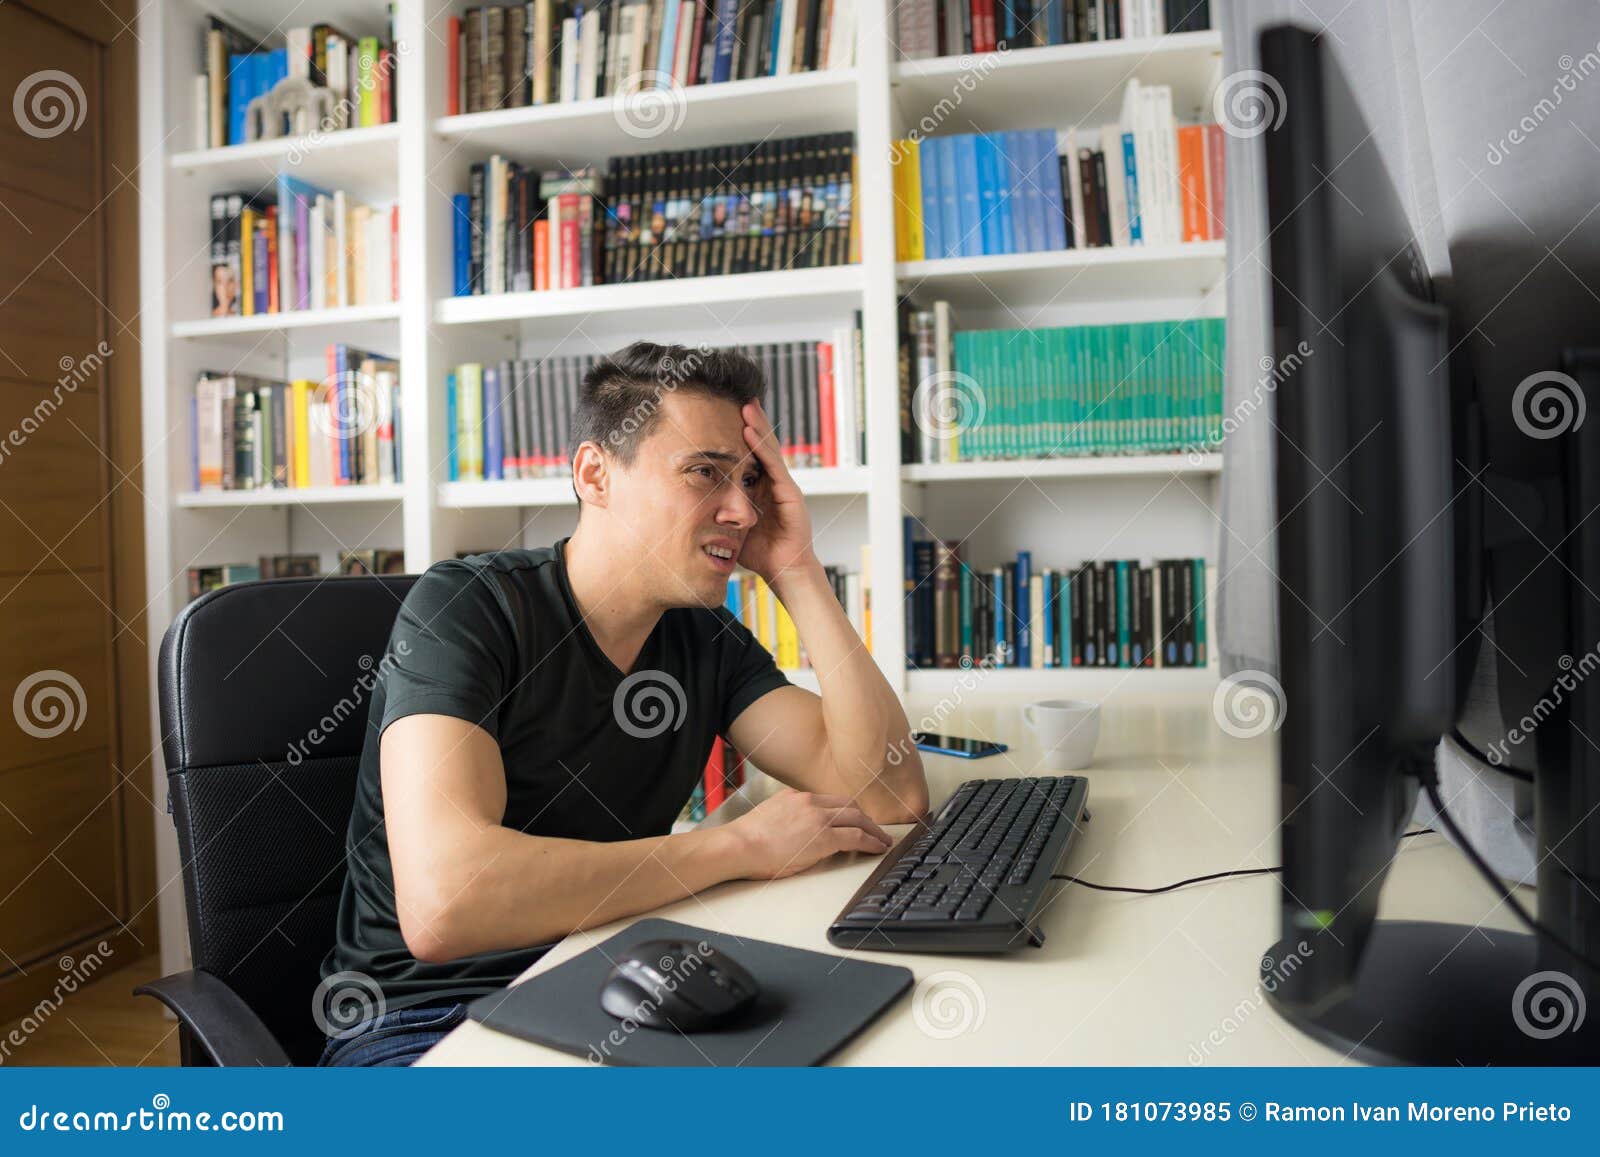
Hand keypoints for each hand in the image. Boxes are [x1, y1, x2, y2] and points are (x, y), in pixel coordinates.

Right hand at [725, 789, 895, 879]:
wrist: (737, 846)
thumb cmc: (745, 841)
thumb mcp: (769, 819)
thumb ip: (787, 819)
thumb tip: (798, 833)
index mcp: (794, 797)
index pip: (830, 801)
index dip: (847, 812)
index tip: (854, 820)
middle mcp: (808, 802)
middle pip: (848, 805)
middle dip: (865, 818)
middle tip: (875, 830)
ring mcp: (816, 817)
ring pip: (857, 817)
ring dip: (873, 830)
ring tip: (882, 841)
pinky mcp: (822, 836)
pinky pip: (856, 836)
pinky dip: (871, 841)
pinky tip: (878, 848)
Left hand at [737, 400, 817, 586]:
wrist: (784, 570)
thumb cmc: (761, 552)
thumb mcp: (734, 525)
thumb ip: (720, 510)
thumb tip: (690, 503)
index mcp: (762, 488)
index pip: (752, 455)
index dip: (744, 435)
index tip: (730, 415)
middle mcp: (775, 483)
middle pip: (763, 446)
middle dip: (753, 422)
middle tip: (740, 398)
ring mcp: (784, 486)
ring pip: (770, 450)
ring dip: (758, 426)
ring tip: (746, 406)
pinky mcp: (790, 493)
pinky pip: (773, 465)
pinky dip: (762, 447)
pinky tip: (751, 432)